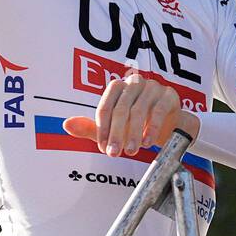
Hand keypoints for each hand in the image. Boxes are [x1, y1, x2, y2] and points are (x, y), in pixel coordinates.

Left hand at [63, 71, 200, 156]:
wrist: (168, 125)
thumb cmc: (137, 124)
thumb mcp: (113, 128)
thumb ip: (91, 128)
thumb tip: (66, 125)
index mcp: (117, 87)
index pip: (105, 106)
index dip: (102, 128)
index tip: (103, 148)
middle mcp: (134, 83)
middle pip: (121, 108)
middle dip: (117, 134)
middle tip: (114, 153)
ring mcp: (152, 87)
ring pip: (139, 110)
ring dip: (134, 133)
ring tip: (132, 151)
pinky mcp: (168, 95)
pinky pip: (159, 110)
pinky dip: (151, 128)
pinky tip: (147, 142)